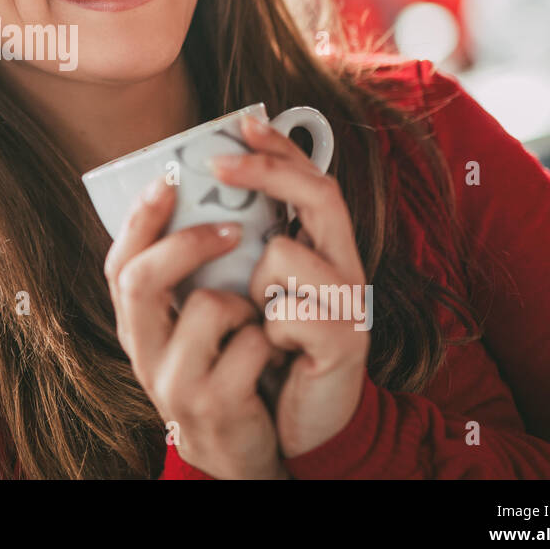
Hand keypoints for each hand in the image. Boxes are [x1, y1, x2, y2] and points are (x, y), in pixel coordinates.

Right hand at [104, 176, 287, 478]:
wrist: (243, 454)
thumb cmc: (224, 371)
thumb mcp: (191, 326)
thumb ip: (187, 276)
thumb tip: (204, 197)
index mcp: (137, 324)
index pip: (118, 262)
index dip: (139, 218)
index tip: (168, 180)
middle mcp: (143, 351)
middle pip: (138, 279)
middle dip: (186, 242)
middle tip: (231, 228)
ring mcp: (172, 382)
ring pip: (205, 308)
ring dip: (244, 303)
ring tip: (255, 318)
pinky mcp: (212, 406)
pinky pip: (250, 346)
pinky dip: (270, 340)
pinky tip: (273, 354)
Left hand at [209, 115, 370, 459]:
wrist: (296, 427)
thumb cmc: (268, 353)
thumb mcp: (250, 292)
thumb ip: (241, 249)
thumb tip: (198, 196)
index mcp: (322, 250)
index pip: (311, 181)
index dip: (283, 147)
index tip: (244, 121)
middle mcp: (345, 265)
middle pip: (319, 193)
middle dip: (266, 170)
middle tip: (217, 160)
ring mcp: (350, 301)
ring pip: (284, 255)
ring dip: (255, 287)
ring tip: (261, 321)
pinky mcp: (346, 340)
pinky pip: (287, 311)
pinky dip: (268, 331)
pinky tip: (278, 352)